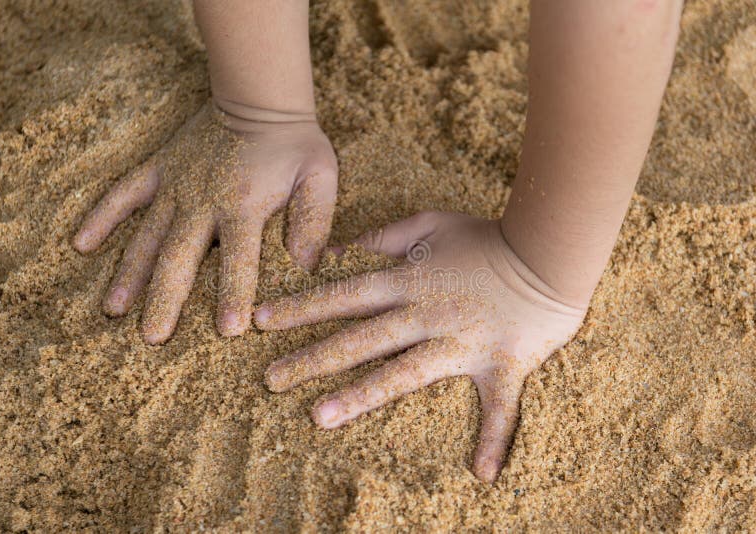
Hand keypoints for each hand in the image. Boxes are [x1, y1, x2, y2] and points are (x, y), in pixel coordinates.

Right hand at [73, 101, 337, 342]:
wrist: (259, 98)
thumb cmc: (294, 145)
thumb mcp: (319, 177)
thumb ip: (314, 222)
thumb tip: (306, 268)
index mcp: (245, 206)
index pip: (240, 259)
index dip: (235, 294)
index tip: (228, 331)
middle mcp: (203, 200)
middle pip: (180, 256)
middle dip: (166, 298)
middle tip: (152, 337)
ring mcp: (176, 185)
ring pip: (147, 234)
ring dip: (130, 272)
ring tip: (113, 309)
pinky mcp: (158, 170)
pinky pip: (123, 193)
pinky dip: (101, 216)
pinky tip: (81, 244)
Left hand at [254, 211, 586, 482]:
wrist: (549, 250)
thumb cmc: (488, 237)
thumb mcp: (432, 223)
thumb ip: (385, 236)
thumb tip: (341, 249)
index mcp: (409, 281)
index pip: (344, 295)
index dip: (301, 307)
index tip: (260, 321)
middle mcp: (426, 314)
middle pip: (360, 338)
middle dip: (312, 357)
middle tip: (270, 379)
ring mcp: (461, 343)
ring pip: (403, 373)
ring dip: (362, 396)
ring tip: (320, 418)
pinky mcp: (502, 365)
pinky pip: (500, 407)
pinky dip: (495, 439)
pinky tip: (482, 474)